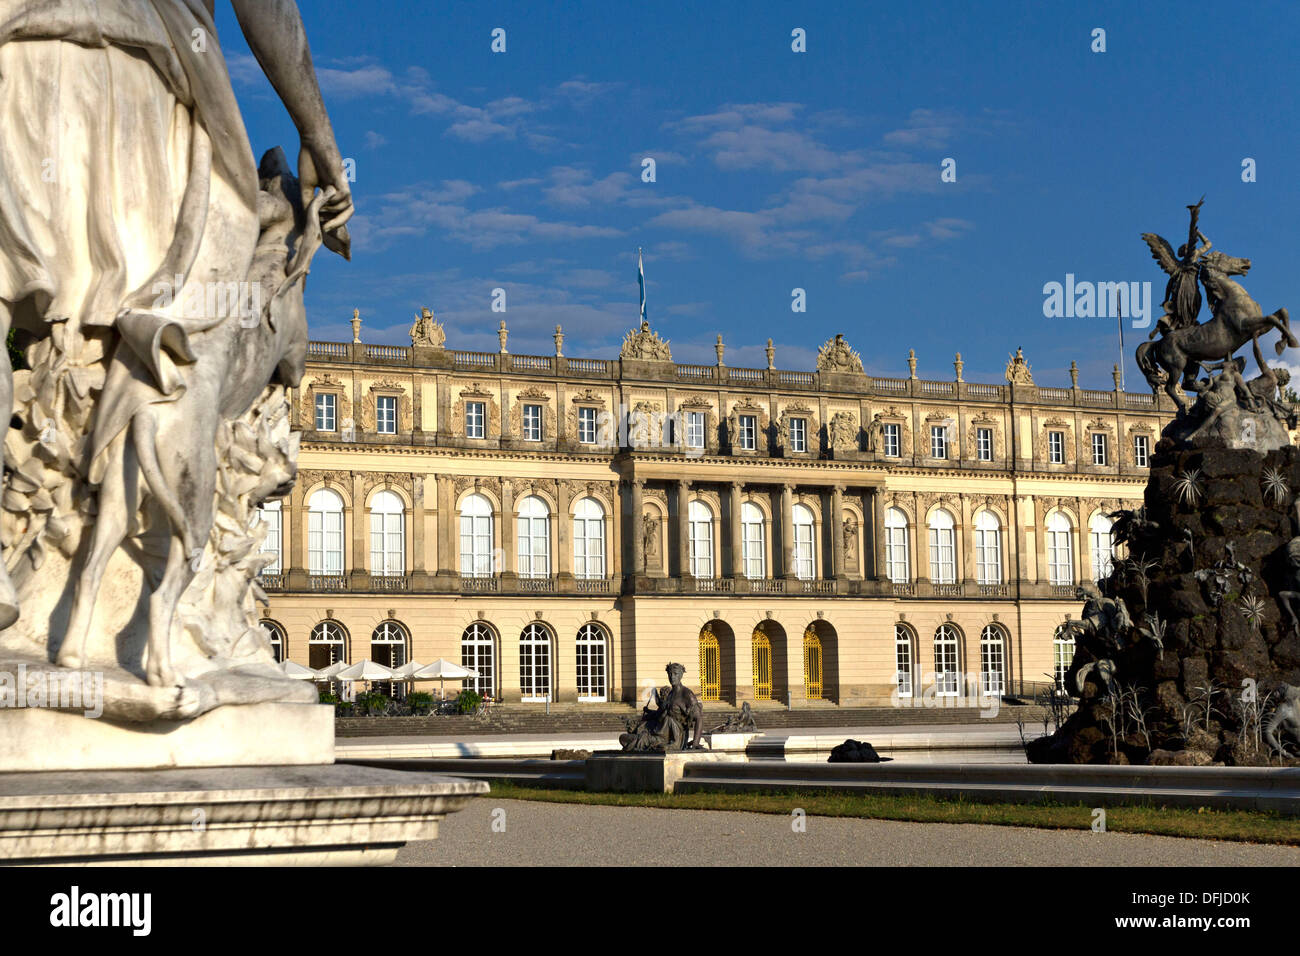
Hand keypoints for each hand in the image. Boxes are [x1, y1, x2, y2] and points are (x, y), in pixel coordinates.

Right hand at [299, 140, 352, 258]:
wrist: (312, 141)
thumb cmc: (309, 162)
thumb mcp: (306, 187)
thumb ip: (309, 203)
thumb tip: (309, 221)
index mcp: (333, 195)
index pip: (337, 215)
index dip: (335, 229)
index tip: (332, 243)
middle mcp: (341, 193)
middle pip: (347, 216)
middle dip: (340, 230)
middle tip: (331, 237)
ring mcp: (344, 187)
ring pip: (346, 210)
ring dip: (332, 213)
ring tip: (319, 207)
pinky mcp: (343, 181)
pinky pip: (343, 200)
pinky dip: (333, 202)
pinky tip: (323, 194)